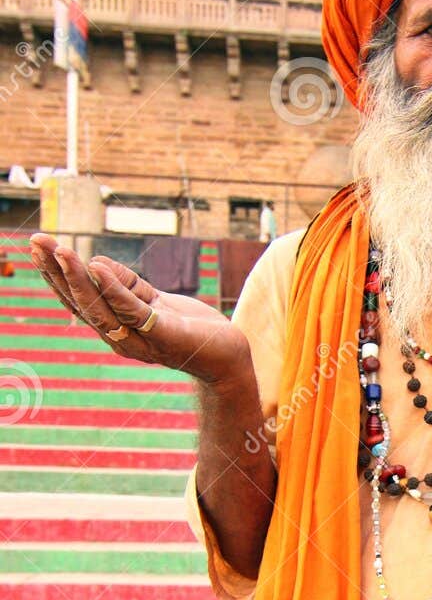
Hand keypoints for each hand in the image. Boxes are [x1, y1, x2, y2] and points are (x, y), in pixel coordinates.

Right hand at [29, 234, 252, 387]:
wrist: (228, 357)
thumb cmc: (191, 329)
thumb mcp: (155, 300)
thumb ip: (127, 285)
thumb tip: (95, 263)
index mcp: (116, 326)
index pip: (78, 299)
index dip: (55, 275)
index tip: (37, 247)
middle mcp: (121, 336)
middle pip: (80, 302)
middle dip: (56, 271)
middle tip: (35, 242)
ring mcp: (140, 338)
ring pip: (100, 306)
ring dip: (77, 278)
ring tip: (60, 250)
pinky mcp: (163, 334)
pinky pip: (133, 310)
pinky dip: (114, 289)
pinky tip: (97, 268)